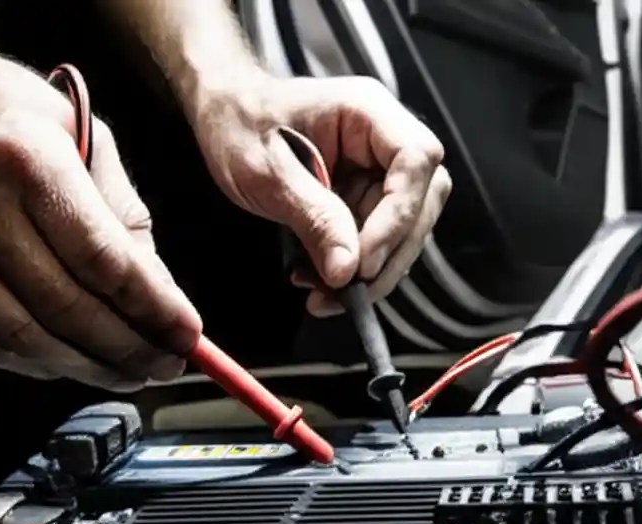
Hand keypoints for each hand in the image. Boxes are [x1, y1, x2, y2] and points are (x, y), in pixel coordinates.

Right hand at [0, 51, 200, 389]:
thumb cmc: (6, 109)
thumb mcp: (82, 132)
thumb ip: (121, 211)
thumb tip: (157, 289)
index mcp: (30, 160)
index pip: (101, 256)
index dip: (151, 305)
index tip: (187, 333)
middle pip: (65, 305)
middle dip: (128, 348)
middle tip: (168, 364)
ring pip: (25, 335)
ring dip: (87, 367)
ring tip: (130, 373)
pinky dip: (37, 365)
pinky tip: (73, 364)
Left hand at [191, 75, 450, 315]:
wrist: (222, 114)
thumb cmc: (238, 124)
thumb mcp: (267, 173)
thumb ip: (314, 217)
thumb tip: (348, 271)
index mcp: (366, 111)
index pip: (415, 161)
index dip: (399, 216)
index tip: (363, 261)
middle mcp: (383, 138)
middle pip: (419, 201)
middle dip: (388, 256)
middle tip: (346, 293)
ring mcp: (376, 168)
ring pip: (403, 228)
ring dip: (371, 270)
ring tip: (323, 295)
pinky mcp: (364, 194)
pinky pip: (375, 237)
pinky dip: (352, 266)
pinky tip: (318, 280)